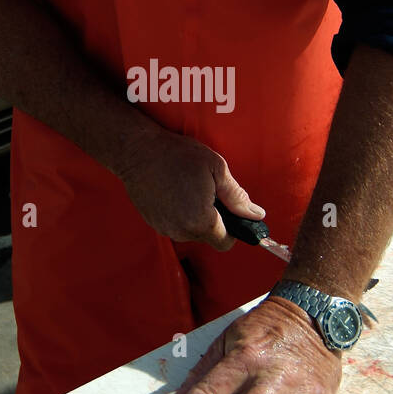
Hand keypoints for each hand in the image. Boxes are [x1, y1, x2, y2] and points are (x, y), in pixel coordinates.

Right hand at [116, 126, 264, 249]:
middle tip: (208, 191)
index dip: (233, 228)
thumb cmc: (177, 155)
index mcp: (201, 220)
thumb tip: (256, 215)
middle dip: (215, 219)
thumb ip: (237, 197)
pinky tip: (176, 192)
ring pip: (192, 232)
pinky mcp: (154, 223)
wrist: (137, 151)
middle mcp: (181, 231)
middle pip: (209, 237)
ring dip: (197, 217)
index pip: (226, 242)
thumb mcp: (216, 169)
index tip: (231, 212)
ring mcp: (165, 228)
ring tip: (190, 189)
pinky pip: (176, 226)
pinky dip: (181, 214)